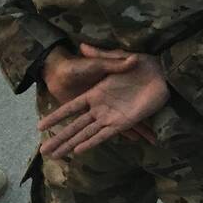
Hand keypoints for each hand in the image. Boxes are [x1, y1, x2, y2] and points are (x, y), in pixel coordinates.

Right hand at [38, 46, 168, 157]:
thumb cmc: (141, 63)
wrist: (162, 73)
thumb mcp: (118, 57)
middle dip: (60, 138)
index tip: (39, 126)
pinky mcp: (123, 122)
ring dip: (71, 145)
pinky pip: (105, 134)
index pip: (71, 108)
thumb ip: (102, 54)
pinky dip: (93, 142)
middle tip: (43, 151)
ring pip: (86, 134)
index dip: (56, 117)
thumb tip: (82, 45)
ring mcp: (110, 116)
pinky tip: (79, 151)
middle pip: (75, 126)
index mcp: (95, 93)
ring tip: (55, 157)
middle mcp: (99, 107)